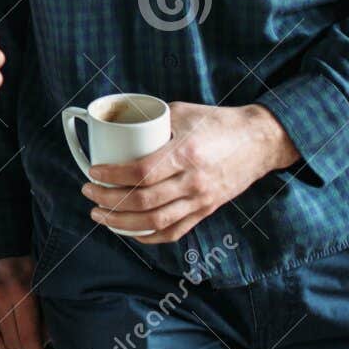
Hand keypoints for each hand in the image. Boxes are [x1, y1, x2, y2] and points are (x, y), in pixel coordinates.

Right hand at [0, 256, 48, 348]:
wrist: (2, 239)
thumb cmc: (25, 264)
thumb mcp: (42, 285)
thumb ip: (44, 315)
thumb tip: (43, 346)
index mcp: (21, 289)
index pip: (28, 336)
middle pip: (9, 341)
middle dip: (20, 346)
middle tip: (24, 339)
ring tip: (6, 334)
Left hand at [83, 102, 299, 243]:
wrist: (258, 141)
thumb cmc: (217, 122)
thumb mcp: (181, 112)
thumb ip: (151, 122)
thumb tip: (117, 128)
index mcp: (185, 154)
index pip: (141, 173)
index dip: (112, 176)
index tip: (93, 172)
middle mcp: (193, 181)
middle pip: (144, 200)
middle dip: (109, 200)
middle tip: (89, 193)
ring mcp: (201, 199)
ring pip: (156, 221)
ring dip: (122, 222)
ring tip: (100, 215)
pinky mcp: (207, 210)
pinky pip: (175, 231)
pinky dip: (150, 235)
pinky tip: (130, 231)